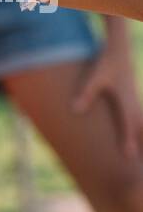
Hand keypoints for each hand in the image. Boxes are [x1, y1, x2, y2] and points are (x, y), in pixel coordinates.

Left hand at [72, 45, 142, 161]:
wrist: (119, 48)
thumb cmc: (106, 62)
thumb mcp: (94, 77)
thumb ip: (86, 94)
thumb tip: (75, 110)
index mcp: (125, 102)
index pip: (127, 126)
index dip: (128, 142)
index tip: (129, 158)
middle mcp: (132, 103)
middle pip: (139, 129)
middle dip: (140, 145)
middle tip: (139, 163)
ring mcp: (134, 101)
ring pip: (140, 124)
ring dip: (141, 137)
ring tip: (140, 156)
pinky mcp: (132, 98)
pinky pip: (138, 118)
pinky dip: (139, 128)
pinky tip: (137, 133)